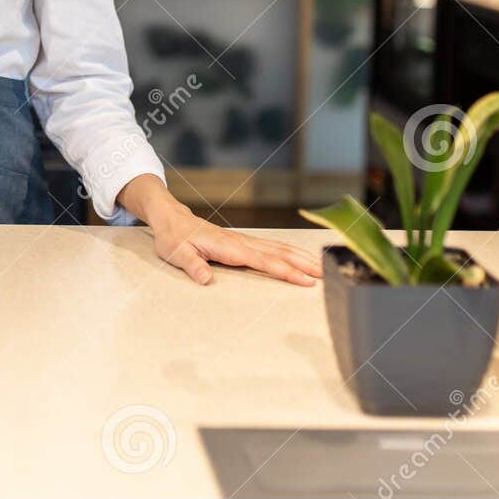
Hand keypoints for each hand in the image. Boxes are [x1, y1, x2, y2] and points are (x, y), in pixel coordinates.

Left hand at [117, 174, 322, 286]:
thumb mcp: (176, 253)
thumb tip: (205, 278)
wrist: (171, 218)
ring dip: (301, 257)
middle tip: (327, 275)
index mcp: (228, 247)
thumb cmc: (173, 237)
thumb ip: (192, 265)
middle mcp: (240, 242)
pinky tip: (301, 257)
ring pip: (278, 248)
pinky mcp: (243, 242)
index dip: (286, 272)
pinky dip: (290, 251)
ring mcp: (243, 240)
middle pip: (278, 253)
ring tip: (322, 266)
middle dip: (303, 264)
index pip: (263, 261)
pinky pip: (271, 247)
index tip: (305, 280)